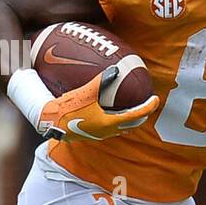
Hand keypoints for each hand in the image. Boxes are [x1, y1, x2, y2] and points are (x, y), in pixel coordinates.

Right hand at [38, 67, 158, 140]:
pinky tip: (112, 113)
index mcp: (109, 122)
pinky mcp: (92, 134)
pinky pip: (111, 128)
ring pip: (122, 128)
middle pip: (132, 124)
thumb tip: (115, 70)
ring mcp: (100, 135)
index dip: (148, 107)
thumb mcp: (85, 93)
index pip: (136, 115)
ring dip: (130, 119)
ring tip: (133, 109)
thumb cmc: (67, 110)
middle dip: (141, 115)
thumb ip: (102, 81)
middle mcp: (108, 131)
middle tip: (147, 105)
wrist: (49, 125)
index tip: (156, 99)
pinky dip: (118, 120)